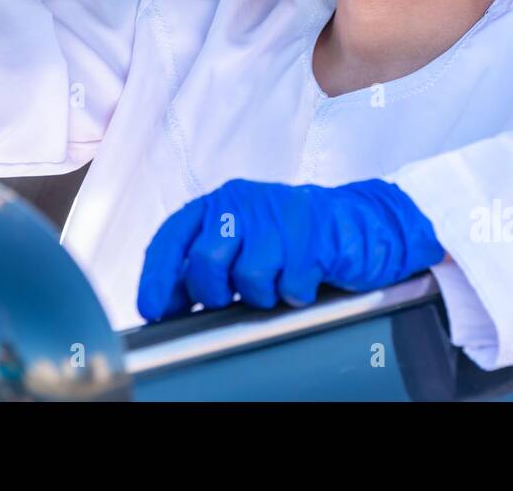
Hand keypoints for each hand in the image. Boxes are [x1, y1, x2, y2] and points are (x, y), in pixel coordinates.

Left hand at [137, 178, 444, 321]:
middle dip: (213, 292)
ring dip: (262, 293)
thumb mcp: (242, 238)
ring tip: (277, 282)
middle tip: (230, 296)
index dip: (158, 278)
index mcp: (220, 202)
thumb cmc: (292, 235)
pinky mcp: (313, 238)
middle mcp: (244, 203)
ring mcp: (279, 218)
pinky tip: (304, 279)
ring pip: (248, 277)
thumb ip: (205, 259)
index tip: (154, 310)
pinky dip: (295, 292)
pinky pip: (289, 286)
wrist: (358, 220)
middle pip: (206, 261)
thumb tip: (168, 298)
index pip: (173, 237)